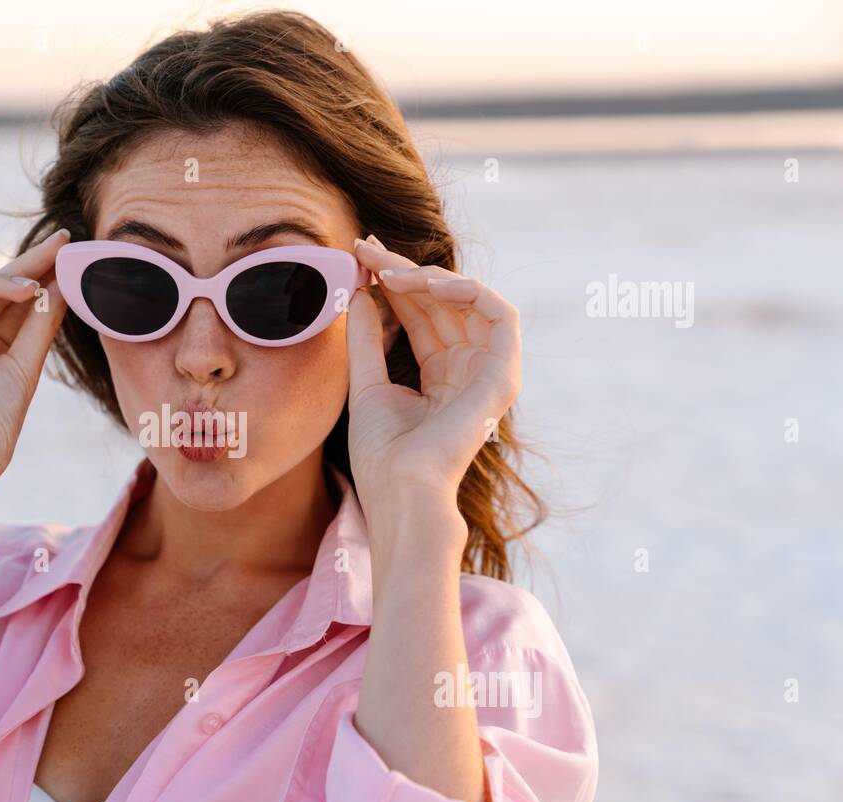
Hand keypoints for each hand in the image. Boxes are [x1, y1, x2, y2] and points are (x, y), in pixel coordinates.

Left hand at [344, 235, 521, 509]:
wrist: (399, 490)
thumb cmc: (382, 453)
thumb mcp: (366, 383)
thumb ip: (367, 338)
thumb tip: (363, 293)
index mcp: (440, 375)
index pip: (421, 315)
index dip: (394, 283)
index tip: (360, 256)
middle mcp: (467, 369)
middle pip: (441, 303)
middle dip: (403, 270)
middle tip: (366, 247)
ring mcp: (488, 372)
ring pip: (469, 300)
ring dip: (429, 276)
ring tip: (389, 270)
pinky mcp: (504, 375)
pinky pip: (500, 314)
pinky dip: (468, 290)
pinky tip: (427, 283)